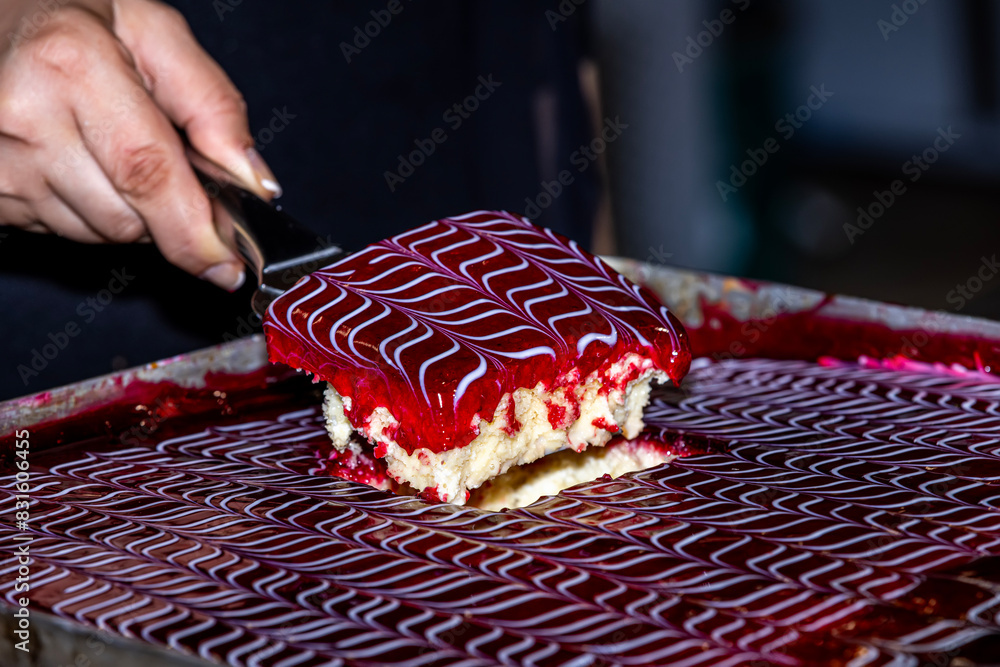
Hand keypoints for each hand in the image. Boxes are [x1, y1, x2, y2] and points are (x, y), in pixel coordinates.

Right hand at [0, 0, 280, 289]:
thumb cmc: (77, 16)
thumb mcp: (157, 34)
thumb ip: (213, 104)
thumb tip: (254, 181)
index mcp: (72, 65)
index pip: (147, 173)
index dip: (193, 229)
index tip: (226, 262)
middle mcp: (24, 115)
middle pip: (128, 218)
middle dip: (166, 209)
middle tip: (161, 156)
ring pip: (99, 233)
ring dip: (126, 208)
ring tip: (107, 145)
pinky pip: (63, 233)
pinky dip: (86, 209)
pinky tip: (76, 160)